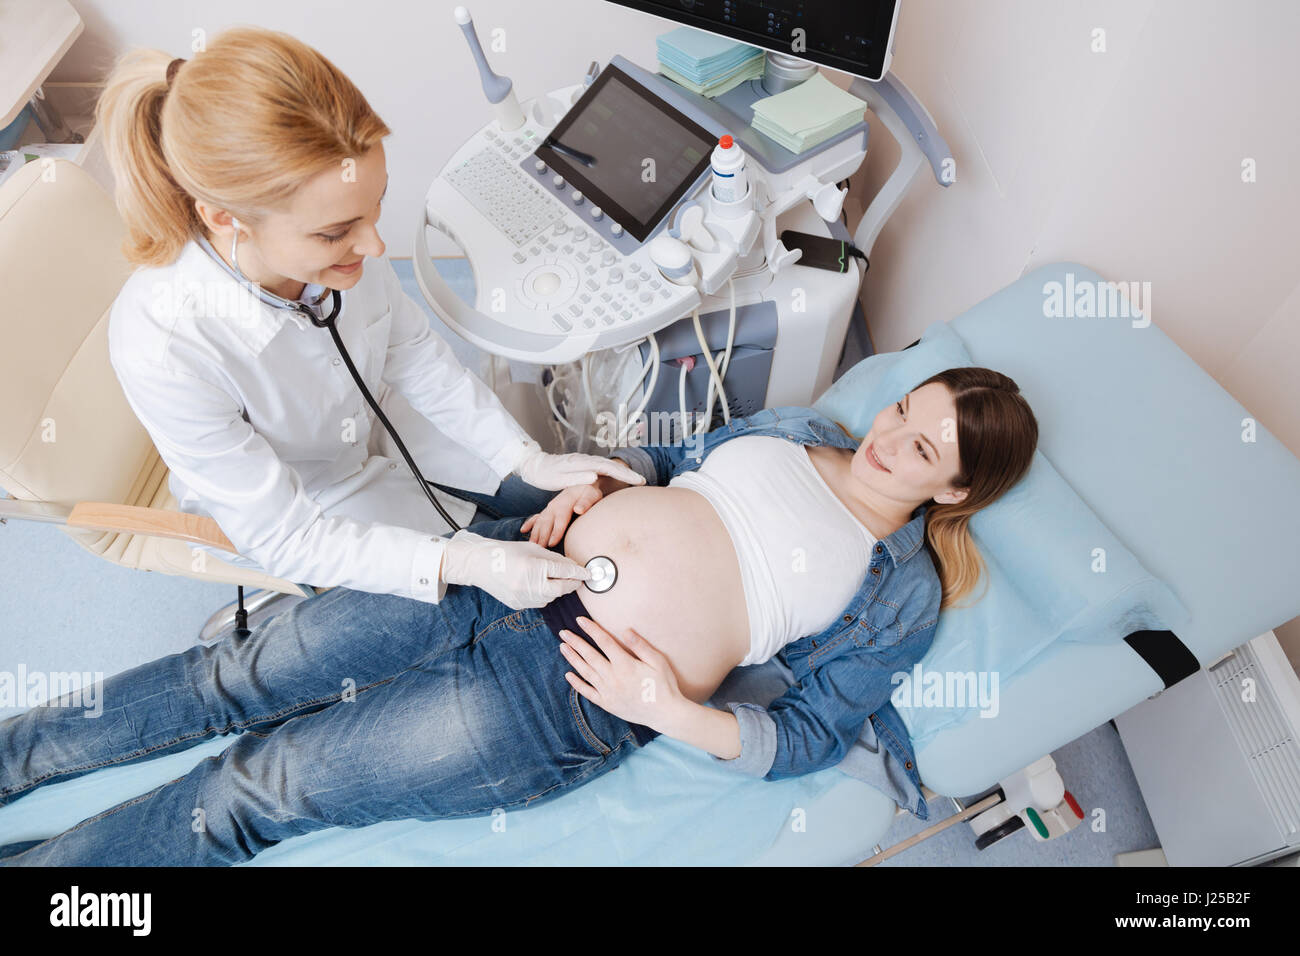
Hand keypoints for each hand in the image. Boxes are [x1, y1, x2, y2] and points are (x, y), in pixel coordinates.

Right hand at [440, 530, 590, 607]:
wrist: (480, 565)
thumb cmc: (507, 552)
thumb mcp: (533, 549)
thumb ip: (554, 559)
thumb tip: (573, 567)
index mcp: (534, 566)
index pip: (564, 572)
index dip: (579, 573)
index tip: (589, 574)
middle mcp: (529, 584)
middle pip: (560, 589)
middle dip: (572, 585)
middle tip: (579, 580)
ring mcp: (522, 597)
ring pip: (551, 598)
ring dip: (558, 590)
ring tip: (561, 582)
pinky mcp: (518, 605)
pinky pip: (539, 602)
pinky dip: (545, 595)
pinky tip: (543, 587)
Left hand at [515, 446, 645, 491]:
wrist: (535, 465)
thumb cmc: (545, 474)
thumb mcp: (558, 477)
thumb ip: (576, 477)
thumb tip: (595, 476)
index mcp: (581, 463)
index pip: (607, 468)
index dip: (623, 474)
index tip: (637, 480)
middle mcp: (586, 460)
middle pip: (611, 465)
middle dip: (628, 473)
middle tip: (643, 481)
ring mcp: (586, 462)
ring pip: (608, 466)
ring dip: (623, 472)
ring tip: (637, 480)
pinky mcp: (585, 465)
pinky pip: (603, 468)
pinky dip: (615, 472)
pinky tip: (620, 477)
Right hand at [520, 483, 603, 545]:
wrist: (582, 485)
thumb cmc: (588, 492)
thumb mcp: (592, 495)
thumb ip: (586, 502)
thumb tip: (578, 509)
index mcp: (565, 503)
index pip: (560, 520)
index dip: (555, 532)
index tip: (551, 543)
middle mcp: (554, 506)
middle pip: (547, 523)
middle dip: (542, 536)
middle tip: (539, 550)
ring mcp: (549, 508)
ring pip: (540, 522)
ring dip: (535, 533)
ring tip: (532, 545)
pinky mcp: (548, 510)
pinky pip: (536, 517)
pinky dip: (529, 523)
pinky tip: (523, 530)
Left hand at [558, 615, 685, 731]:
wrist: (665, 714)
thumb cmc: (664, 685)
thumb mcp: (658, 661)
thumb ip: (640, 645)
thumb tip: (625, 630)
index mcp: (625, 664)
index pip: (604, 642)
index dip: (591, 629)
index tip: (580, 620)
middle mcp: (613, 677)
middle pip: (590, 656)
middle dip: (575, 642)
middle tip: (563, 632)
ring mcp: (608, 692)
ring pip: (585, 672)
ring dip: (573, 659)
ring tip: (562, 647)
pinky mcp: (607, 704)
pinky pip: (588, 692)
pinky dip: (577, 684)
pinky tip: (568, 675)